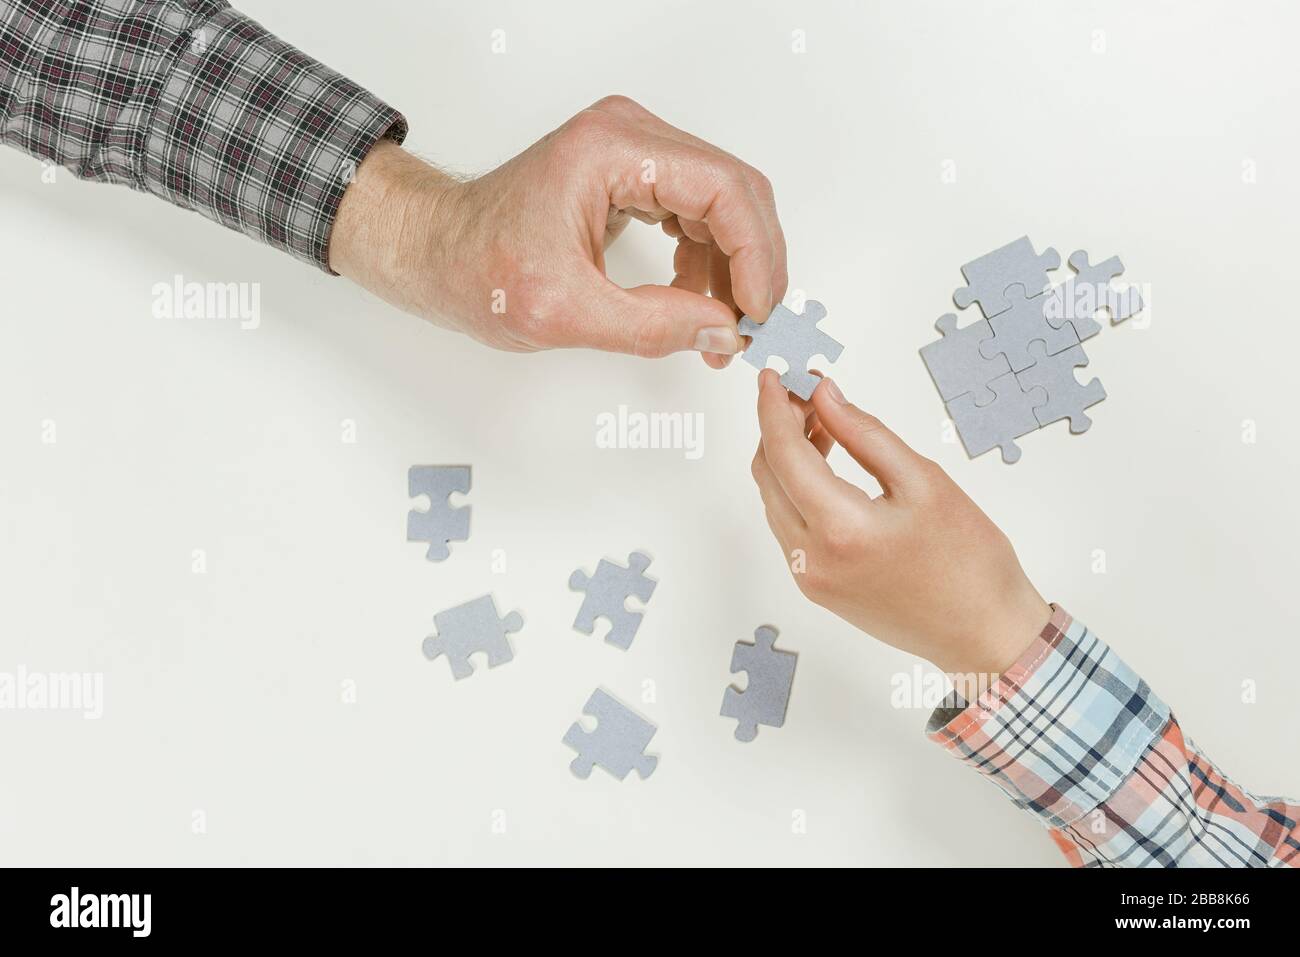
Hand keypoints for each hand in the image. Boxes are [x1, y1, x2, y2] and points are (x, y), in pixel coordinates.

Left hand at [329, 96, 786, 367]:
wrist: (438, 252)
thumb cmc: (477, 267)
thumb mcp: (564, 313)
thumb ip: (652, 326)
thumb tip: (725, 333)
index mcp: (611, 150)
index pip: (722, 188)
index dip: (755, 255)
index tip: (759, 312)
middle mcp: (629, 135)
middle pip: (733, 190)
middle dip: (753, 264)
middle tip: (755, 327)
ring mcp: (633, 151)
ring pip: (722, 203)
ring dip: (733, 267)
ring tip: (722, 328)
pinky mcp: (633, 175)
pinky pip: (697, 211)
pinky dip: (708, 260)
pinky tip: (697, 303)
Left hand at [750, 370, 1051, 678]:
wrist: (984, 634)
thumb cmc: (969, 559)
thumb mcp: (924, 481)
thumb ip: (865, 433)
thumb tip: (824, 395)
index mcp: (840, 529)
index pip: (783, 453)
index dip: (772, 408)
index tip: (773, 375)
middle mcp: (811, 558)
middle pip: (768, 475)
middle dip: (777, 428)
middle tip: (805, 394)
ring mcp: (809, 577)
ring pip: (775, 500)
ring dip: (787, 458)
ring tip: (824, 425)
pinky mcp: (816, 587)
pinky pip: (789, 526)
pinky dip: (798, 489)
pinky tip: (827, 466)